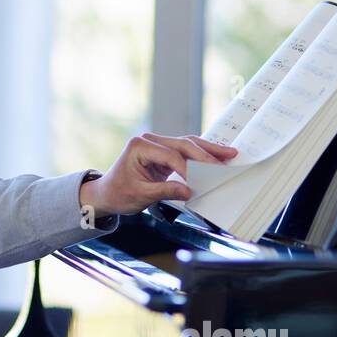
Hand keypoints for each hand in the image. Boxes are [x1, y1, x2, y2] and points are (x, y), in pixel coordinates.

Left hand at [79, 133, 237, 217]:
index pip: (170, 156)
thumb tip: (188, 191)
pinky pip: (185, 152)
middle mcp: (149, 141)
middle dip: (205, 155)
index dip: (187, 170)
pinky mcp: (164, 152)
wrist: (107, 193)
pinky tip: (218, 156)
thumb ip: (164, 191)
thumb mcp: (140, 195)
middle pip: (183, 145)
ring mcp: (157, 145)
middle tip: (224, 164)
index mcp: (139, 146)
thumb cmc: (118, 193)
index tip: (200, 183)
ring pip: (187, 144)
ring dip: (208, 150)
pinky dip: (201, 155)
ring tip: (229, 154)